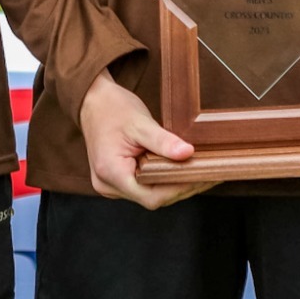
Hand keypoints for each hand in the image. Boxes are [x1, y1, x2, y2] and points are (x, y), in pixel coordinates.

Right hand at [79, 71, 213, 210]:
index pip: (151, 196)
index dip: (178, 189)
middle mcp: (108, 185)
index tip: (200, 176)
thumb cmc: (112, 108)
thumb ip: (163, 141)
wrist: (92, 101)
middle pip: (152, 198)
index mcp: (110, 172)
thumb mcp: (139, 122)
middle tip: (207, 172)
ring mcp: (111, 185)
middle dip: (180, 187)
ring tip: (198, 170)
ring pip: (149, 194)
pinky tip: (179, 169)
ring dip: (173, 184)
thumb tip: (188, 153)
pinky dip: (162, 179)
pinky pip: (144, 186)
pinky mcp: (117, 180)